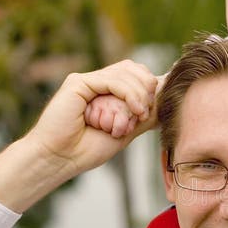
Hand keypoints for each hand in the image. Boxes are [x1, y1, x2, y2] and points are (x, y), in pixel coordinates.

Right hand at [32, 59, 157, 174]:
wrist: (60, 159)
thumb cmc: (87, 150)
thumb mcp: (125, 131)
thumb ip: (143, 114)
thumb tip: (167, 101)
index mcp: (107, 92)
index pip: (136, 74)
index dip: (151, 85)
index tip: (157, 107)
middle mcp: (97, 82)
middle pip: (132, 68)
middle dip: (147, 87)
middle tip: (147, 112)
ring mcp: (87, 81)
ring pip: (125, 72)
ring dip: (139, 94)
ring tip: (140, 114)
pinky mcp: (78, 83)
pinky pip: (111, 80)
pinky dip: (129, 94)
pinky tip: (135, 110)